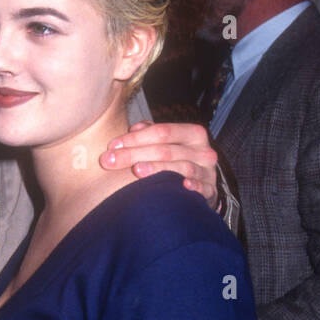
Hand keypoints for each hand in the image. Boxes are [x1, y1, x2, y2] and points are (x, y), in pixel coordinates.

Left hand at [99, 120, 218, 209]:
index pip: (162, 132)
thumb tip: (134, 128)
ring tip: (136, 170)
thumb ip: (151, 133)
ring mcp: (208, 172)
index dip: (135, 138)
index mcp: (193, 134)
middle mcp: (203, 151)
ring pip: (182, 168)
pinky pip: (203, 189)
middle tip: (108, 161)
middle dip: (134, 154)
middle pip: (166, 150)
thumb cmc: (179, 160)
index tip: (111, 146)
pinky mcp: (211, 191)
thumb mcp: (169, 143)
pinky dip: (194, 186)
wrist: (205, 184)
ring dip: (158, 168)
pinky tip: (182, 186)